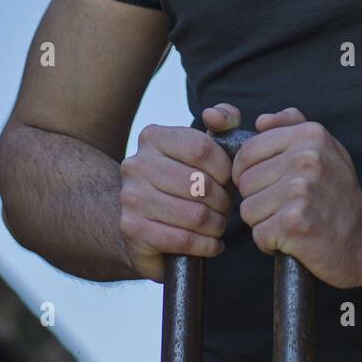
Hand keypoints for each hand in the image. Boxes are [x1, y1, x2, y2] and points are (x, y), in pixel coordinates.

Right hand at [119, 104, 240, 282]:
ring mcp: (131, 197)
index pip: (202, 148)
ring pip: (195, 215)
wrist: (141, 224)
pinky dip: (206, 246)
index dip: (226, 169)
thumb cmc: (183, 182)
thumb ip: (223, 121)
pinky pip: (184, 240)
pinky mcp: (132, 229)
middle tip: (225, 209)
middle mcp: (136, 164)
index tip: (230, 181)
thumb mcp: (204, 148)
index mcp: (152, 137)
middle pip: (200, 184)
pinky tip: (212, 244)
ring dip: (217, 225)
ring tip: (218, 226)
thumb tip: (214, 116)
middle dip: (223, 201)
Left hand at [231, 108, 361, 288]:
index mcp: (310, 135)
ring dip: (264, 222)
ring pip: (247, 209)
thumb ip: (292, 126)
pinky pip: (259, 233)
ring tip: (290, 220)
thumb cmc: (339, 193)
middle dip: (257, 199)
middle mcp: (306, 159)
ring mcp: (300, 191)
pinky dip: (271, 243)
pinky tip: (293, 238)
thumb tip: (260, 121)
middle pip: (244, 181)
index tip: (266, 186)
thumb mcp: (325, 149)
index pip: (248, 151)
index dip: (247, 173)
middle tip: (285, 206)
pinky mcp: (294, 223)